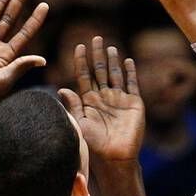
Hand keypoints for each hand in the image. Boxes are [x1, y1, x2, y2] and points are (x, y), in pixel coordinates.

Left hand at [59, 36, 144, 165]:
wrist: (115, 158)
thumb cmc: (93, 144)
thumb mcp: (79, 123)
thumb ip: (73, 105)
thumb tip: (62, 88)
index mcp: (88, 100)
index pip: (84, 75)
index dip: (81, 61)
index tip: (79, 46)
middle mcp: (103, 97)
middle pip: (100, 71)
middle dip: (97, 55)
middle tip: (96, 38)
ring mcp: (119, 100)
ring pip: (115, 74)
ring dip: (113, 60)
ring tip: (110, 46)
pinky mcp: (134, 104)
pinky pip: (132, 84)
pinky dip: (130, 72)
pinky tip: (128, 61)